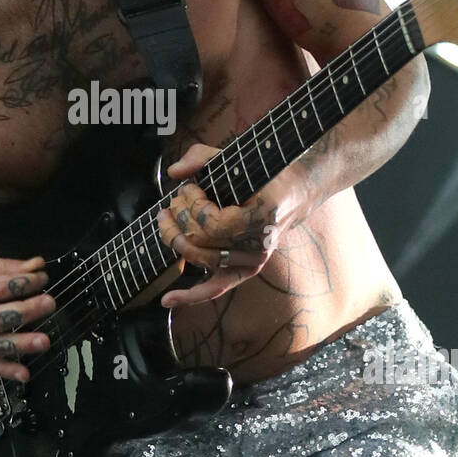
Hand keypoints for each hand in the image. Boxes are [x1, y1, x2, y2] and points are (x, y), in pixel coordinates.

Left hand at [156, 143, 276, 307]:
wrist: (292, 194)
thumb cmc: (261, 173)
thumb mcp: (235, 156)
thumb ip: (202, 156)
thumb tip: (173, 172)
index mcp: (261, 218)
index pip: (212, 225)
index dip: (192, 206)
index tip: (188, 187)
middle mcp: (258, 246)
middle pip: (202, 244)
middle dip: (179, 221)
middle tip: (171, 204)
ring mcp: (253, 261)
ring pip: (202, 261)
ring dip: (176, 241)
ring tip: (165, 221)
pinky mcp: (245, 270)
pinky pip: (216, 288)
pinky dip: (190, 296)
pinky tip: (167, 300)